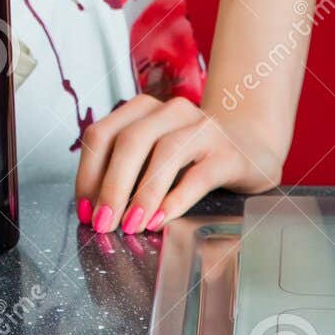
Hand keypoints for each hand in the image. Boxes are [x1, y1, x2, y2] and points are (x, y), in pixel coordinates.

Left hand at [74, 94, 284, 233]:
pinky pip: (198, 175)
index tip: (85, 209)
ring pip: (164, 153)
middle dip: (111, 186)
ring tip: (130, 225)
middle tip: (102, 222)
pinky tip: (160, 220)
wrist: (250, 146)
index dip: (88, 173)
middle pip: (130, 141)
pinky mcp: (227, 153)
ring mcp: (202, 129)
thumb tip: (95, 208)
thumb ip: (128, 172)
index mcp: (143, 109)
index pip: (102, 134)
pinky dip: (175, 200)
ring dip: (142, 194)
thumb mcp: (155, 156)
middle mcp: (171, 111)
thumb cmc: (192, 156)